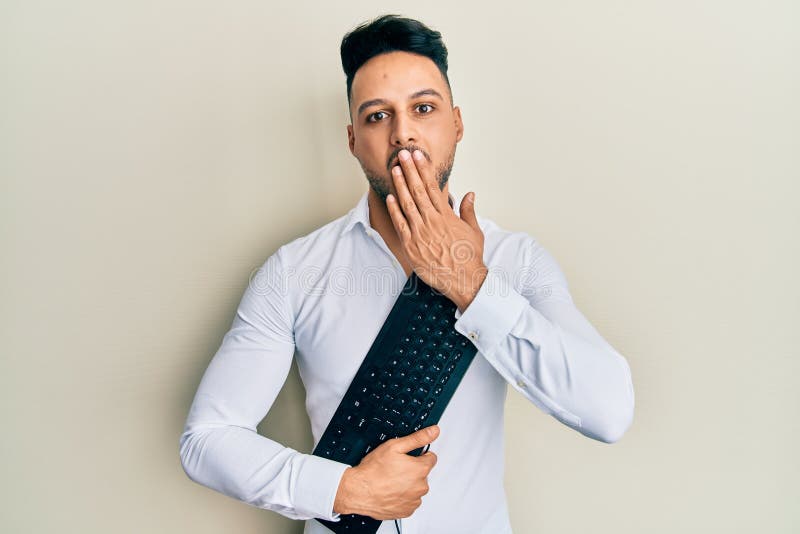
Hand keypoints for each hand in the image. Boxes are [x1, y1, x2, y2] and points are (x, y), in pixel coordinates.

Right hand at [333, 425, 439, 519]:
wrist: (359, 491)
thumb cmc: (374, 471)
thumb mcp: (395, 446)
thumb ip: (417, 438)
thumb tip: (433, 431)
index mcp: (421, 469)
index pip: (431, 458)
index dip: (419, 455)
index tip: (408, 457)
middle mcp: (421, 486)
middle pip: (423, 474)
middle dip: (412, 470)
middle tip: (395, 468)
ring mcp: (414, 500)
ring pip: (416, 488)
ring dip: (408, 484)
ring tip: (391, 480)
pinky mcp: (407, 511)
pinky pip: (409, 501)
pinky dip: (403, 497)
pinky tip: (391, 491)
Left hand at [386, 149, 487, 311]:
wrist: (464, 280)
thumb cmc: (469, 257)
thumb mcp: (474, 231)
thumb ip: (468, 211)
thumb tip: (470, 195)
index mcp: (447, 215)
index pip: (432, 187)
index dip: (424, 170)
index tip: (418, 157)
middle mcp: (432, 221)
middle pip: (418, 190)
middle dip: (410, 170)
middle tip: (402, 154)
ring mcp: (420, 233)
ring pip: (407, 204)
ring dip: (400, 185)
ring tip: (395, 169)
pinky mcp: (411, 246)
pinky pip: (400, 224)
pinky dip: (395, 210)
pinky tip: (390, 197)